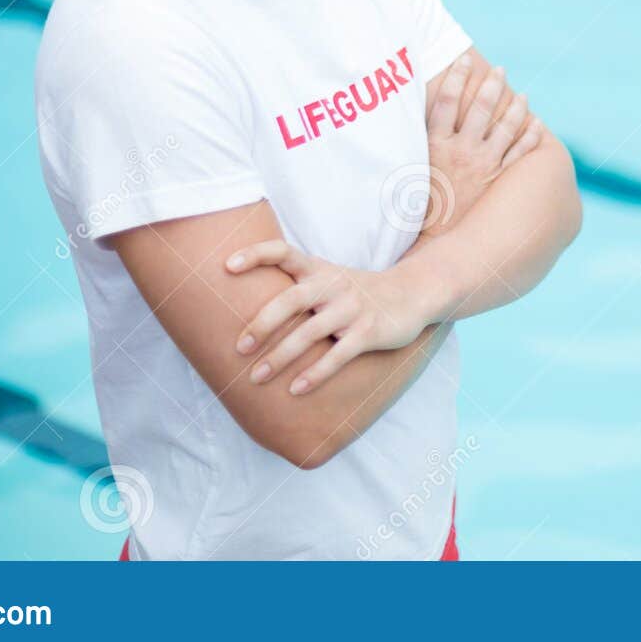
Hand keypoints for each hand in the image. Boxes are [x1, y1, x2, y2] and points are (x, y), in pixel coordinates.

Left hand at [225, 242, 437, 394]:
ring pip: (310, 333)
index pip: (283, 251)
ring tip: (256, 377)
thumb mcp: (330, 278)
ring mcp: (351, 308)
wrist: (413, 293)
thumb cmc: (358, 291)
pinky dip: (315, 374)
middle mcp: (332, 285)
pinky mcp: (369, 332)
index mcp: (318, 269)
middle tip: (238, 348)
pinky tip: (296, 390)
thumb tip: (246, 306)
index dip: (255, 254)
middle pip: (291, 300)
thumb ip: (297, 285)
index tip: (227, 266)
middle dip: (262, 324)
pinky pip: (338, 356)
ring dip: (280, 357)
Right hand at [423, 55, 541, 233]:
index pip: (447, 101)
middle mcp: (462, 150)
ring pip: (505, 128)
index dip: (457, 78)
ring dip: (516, 108)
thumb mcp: (409, 170)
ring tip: (524, 96)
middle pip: (480, 108)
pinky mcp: (497, 181)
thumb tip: (400, 122)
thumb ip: (415, 145)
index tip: (465, 61)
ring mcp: (482, 165)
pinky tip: (537, 125)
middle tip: (500, 70)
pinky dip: (530, 137)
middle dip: (492, 86)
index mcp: (436, 144)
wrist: (434, 240)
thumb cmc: (416, 206)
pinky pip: (520, 154)